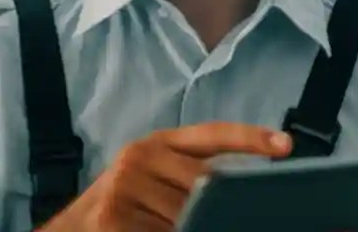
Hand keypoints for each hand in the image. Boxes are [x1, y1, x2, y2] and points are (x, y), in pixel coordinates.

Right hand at [40, 122, 291, 231]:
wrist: (72, 229)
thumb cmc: (123, 204)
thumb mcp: (152, 177)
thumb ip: (189, 176)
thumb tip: (240, 192)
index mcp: (156, 143)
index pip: (212, 134)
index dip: (250, 138)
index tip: (286, 145)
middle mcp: (140, 157)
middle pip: (206, 185)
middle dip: (223, 208)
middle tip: (241, 216)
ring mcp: (124, 188)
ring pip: (187, 217)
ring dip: (196, 229)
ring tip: (191, 225)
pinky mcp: (112, 218)